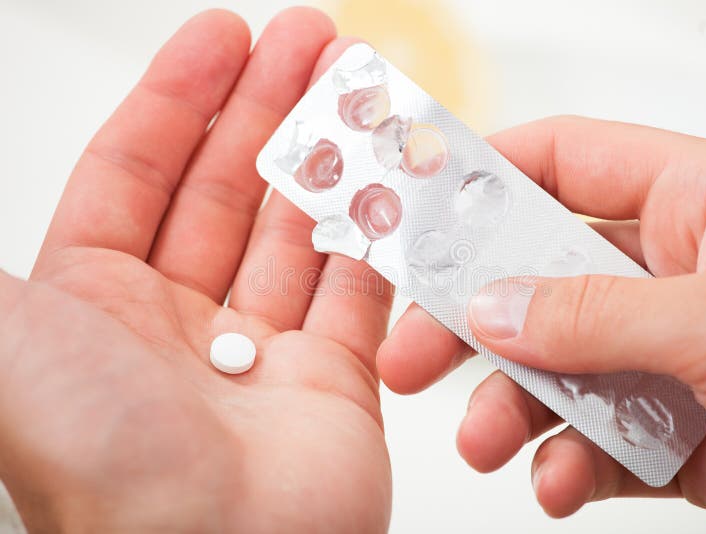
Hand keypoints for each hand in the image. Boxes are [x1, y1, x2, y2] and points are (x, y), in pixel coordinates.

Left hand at [0, 9, 391, 532]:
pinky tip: (387, 178)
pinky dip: (375, 232)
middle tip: (308, 41)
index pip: (137, 174)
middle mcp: (177, 326)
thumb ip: (1, 275)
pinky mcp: (333, 382)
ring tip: (357, 89)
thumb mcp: (8, 334)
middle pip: (226, 190)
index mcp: (93, 306)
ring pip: (297, 230)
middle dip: (266, 108)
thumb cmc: (102, 457)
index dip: (179, 98)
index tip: (224, 35)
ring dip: (326, 158)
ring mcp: (261, 353)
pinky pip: (358, 288)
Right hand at [378, 116, 705, 531]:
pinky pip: (591, 435)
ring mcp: (666, 353)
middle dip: (474, 319)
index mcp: (699, 204)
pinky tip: (559, 482)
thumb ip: (594, 314)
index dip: (489, 175)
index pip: (568, 159)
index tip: (420, 207)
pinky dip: (565, 461)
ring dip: (511, 406)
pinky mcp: (668, 428)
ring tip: (486, 441)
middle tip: (414, 352)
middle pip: (538, 274)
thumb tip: (494, 310)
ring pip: (554, 364)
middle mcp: (674, 272)